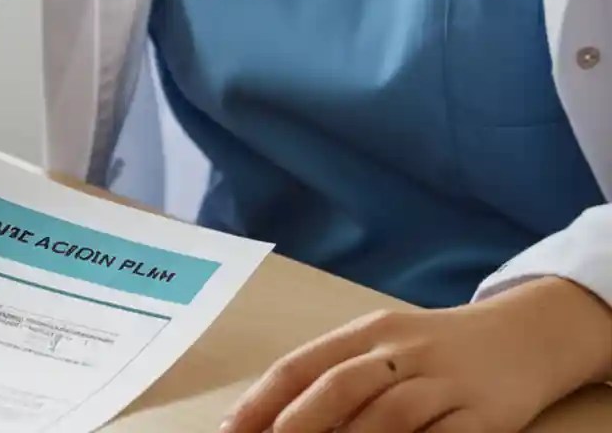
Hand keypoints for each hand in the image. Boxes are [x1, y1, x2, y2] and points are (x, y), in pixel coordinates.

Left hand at [222, 277, 611, 432]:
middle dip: (297, 425)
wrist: (524, 335)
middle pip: (339, 387)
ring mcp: (443, 382)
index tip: (230, 431)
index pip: (300, 365)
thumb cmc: (433, 348)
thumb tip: (275, 419)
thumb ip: (335, 376)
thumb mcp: (381, 347)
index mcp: (365, 332)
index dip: (261, 401)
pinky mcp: (483, 414)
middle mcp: (401, 351)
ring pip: (389, 416)